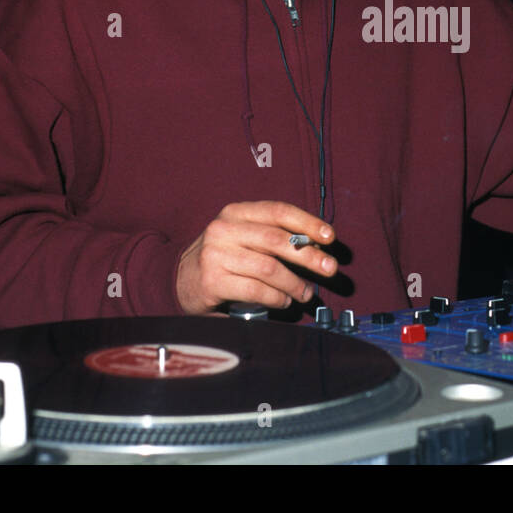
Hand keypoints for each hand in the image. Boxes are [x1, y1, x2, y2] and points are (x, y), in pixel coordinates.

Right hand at [175, 201, 337, 313]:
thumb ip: (274, 236)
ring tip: (305, 293)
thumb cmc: (224, 258)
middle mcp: (224, 229)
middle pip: (277, 240)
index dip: (308, 222)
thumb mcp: (245, 237)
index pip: (278, 211)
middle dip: (309, 256)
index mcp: (236, 212)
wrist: (181, 279)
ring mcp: (216, 255)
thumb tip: (317, 246)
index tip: (330, 236)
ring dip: (294, 284)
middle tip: (330, 269)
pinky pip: (256, 290)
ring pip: (269, 268)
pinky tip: (284, 301)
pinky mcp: (212, 281)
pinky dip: (277, 297)